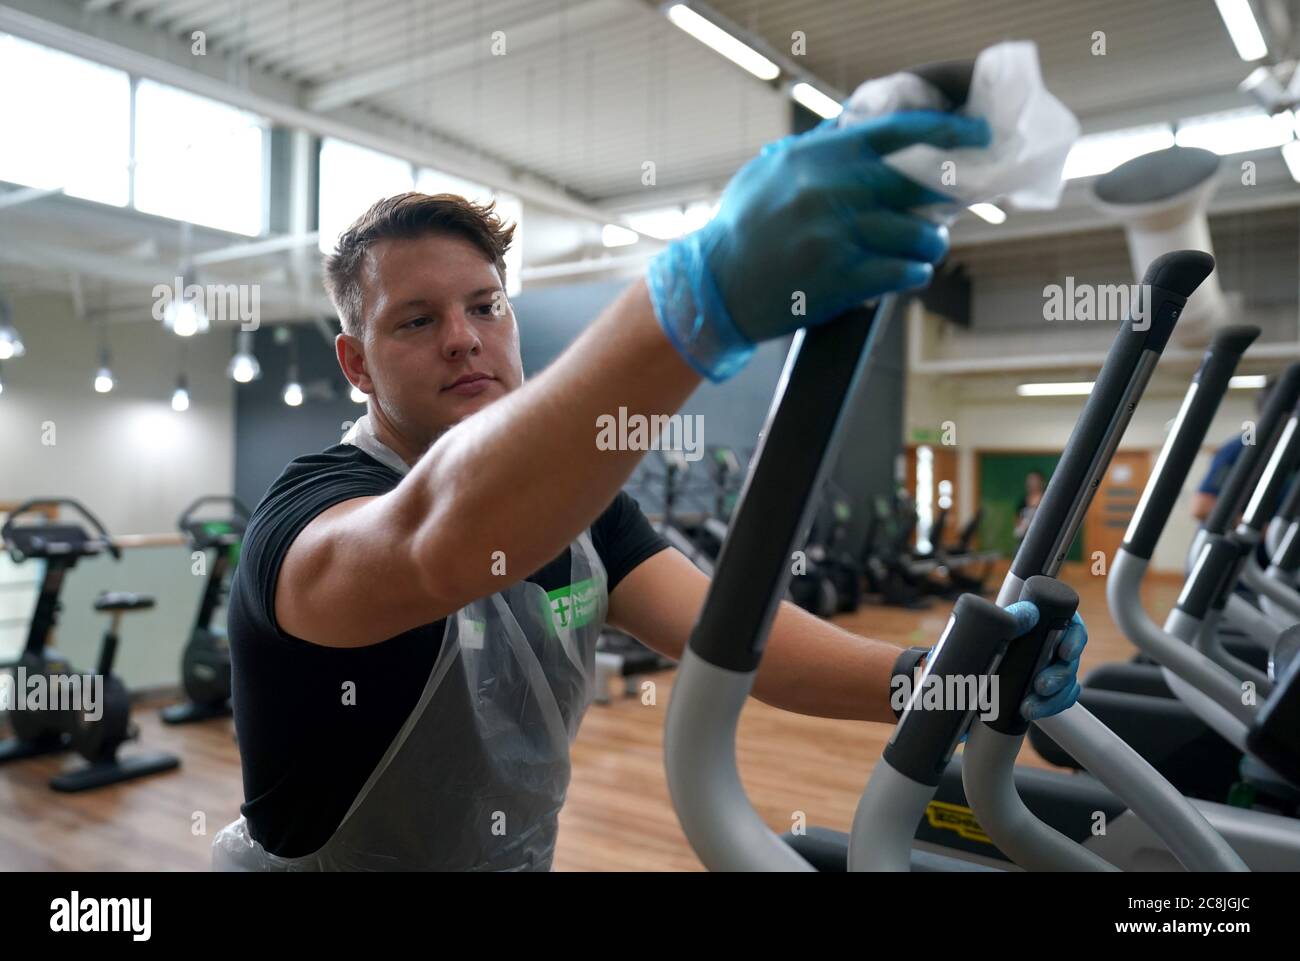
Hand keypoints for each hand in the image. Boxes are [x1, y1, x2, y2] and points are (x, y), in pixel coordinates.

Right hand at [645, 110, 991, 380]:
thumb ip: (818, 148)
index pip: (897, 133)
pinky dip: (914, 273)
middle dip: (947, 195)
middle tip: (954, 203)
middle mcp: (830, 193)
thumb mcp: (772, 170)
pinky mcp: (840, 281)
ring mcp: (837, 239)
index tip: (976, 138)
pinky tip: (910, 272)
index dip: (946, 133)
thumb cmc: (743, 228)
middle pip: (920, 185)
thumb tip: (863, 125)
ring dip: (931, 242)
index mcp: (818, 158)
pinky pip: (903, 273)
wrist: (713, 287)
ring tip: (925, 245)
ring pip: (919, 234)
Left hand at [1002, 603, 1086, 720]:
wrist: (977, 649)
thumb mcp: (1004, 617)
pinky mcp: (1048, 685)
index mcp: (1054, 621)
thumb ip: (1015, 614)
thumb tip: (1027, 614)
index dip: (1074, 642)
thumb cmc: (993, 627)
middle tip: (1040, 686)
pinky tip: (1037, 712)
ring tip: (1029, 708)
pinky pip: (1060, 699)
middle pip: (1070, 662)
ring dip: (1052, 699)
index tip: (1064, 653)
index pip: (1075, 629)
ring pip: (1065, 685)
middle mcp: (1058, 644)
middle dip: (1058, 677)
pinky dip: (1051, 707)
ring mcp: (1054, 666)